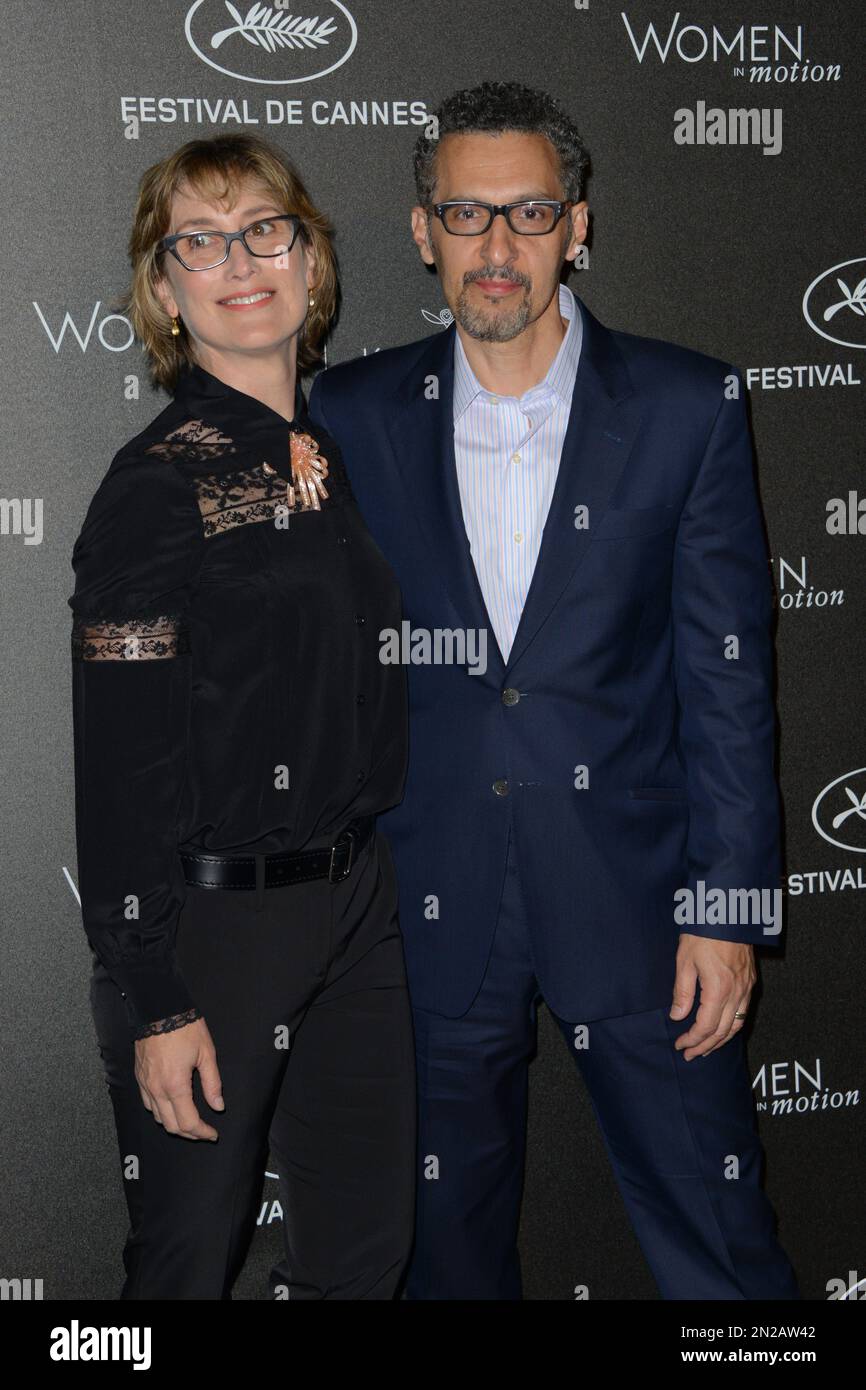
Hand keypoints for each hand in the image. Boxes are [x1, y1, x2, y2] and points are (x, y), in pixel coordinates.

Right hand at [134, 1016, 223, 1139]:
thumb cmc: (185, 1028)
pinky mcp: (139, 1078)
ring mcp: (145, 1084)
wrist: (158, 1009)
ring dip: (175, 1124)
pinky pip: (148, 1104)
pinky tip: (172, 1107)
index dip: (202, 1133)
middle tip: (204, 1131)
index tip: (213, 1134)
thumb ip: (213, 1083)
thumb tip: (218, 1106)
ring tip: (190, 1121)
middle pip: (171, 1126)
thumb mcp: (206, 1053)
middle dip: (189, 1133)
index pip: (188, 1122)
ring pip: (158, 1117)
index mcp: (175, 1086)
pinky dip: (161, 1112)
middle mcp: (156, 1089)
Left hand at [670, 934, 756, 1059]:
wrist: (728, 911)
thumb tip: (678, 1016)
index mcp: (719, 989)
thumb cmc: (703, 931)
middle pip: (722, 1032)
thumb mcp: (685, 960)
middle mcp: (737, 992)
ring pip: (736, 1025)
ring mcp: (747, 987)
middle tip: (690, 1054)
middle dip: (705, 1046)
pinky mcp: (750, 981)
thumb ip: (683, 991)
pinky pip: (743, 1012)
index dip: (692, 1040)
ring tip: (706, 1049)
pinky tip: (722, 1029)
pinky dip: (732, 1027)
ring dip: (720, 1041)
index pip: (705, 1026)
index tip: (680, 1045)